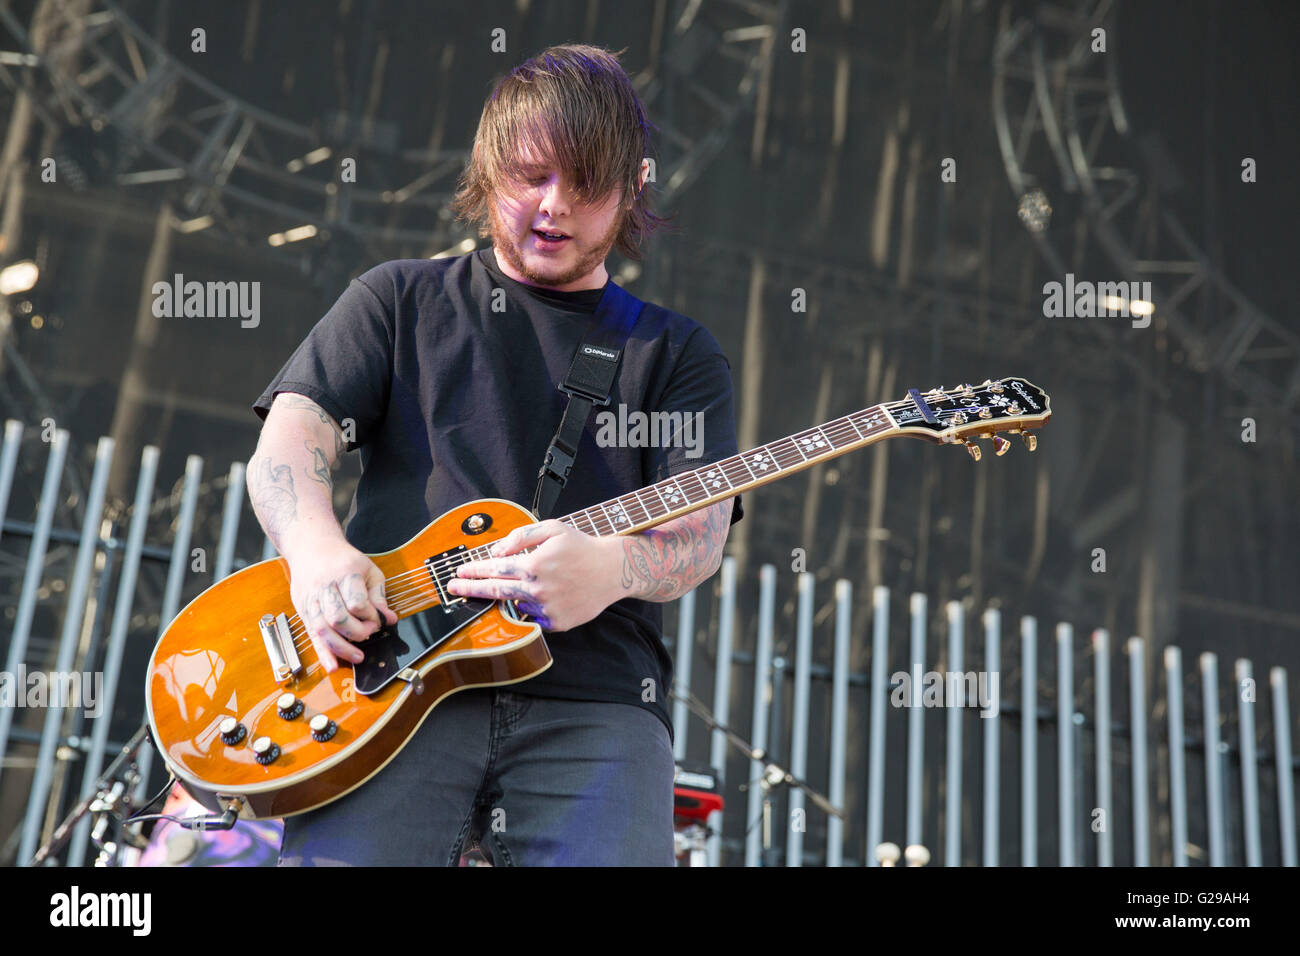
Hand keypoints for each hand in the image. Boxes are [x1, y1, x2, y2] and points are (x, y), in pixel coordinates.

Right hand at [285, 538, 397, 673]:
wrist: (311, 547)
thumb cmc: (344, 560)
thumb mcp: (369, 570)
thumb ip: (379, 596)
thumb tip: (390, 619)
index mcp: (345, 573)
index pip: (356, 602)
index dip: (369, 616)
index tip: (377, 618)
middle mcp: (325, 587)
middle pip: (338, 618)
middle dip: (357, 632)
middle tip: (369, 632)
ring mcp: (311, 600)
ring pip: (322, 630)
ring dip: (341, 648)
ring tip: (358, 657)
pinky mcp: (303, 610)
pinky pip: (312, 636)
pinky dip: (322, 654)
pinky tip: (333, 666)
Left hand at [447, 519, 622, 631]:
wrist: (613, 571)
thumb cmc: (581, 547)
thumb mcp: (552, 529)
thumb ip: (520, 537)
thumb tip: (495, 551)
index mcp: (534, 564)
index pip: (494, 570)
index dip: (473, 570)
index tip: (459, 571)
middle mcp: (538, 589)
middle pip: (495, 590)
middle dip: (471, 588)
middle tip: (453, 588)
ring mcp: (547, 609)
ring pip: (515, 604)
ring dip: (503, 597)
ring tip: (498, 589)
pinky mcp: (556, 623)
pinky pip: (534, 616)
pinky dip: (530, 606)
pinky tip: (540, 595)